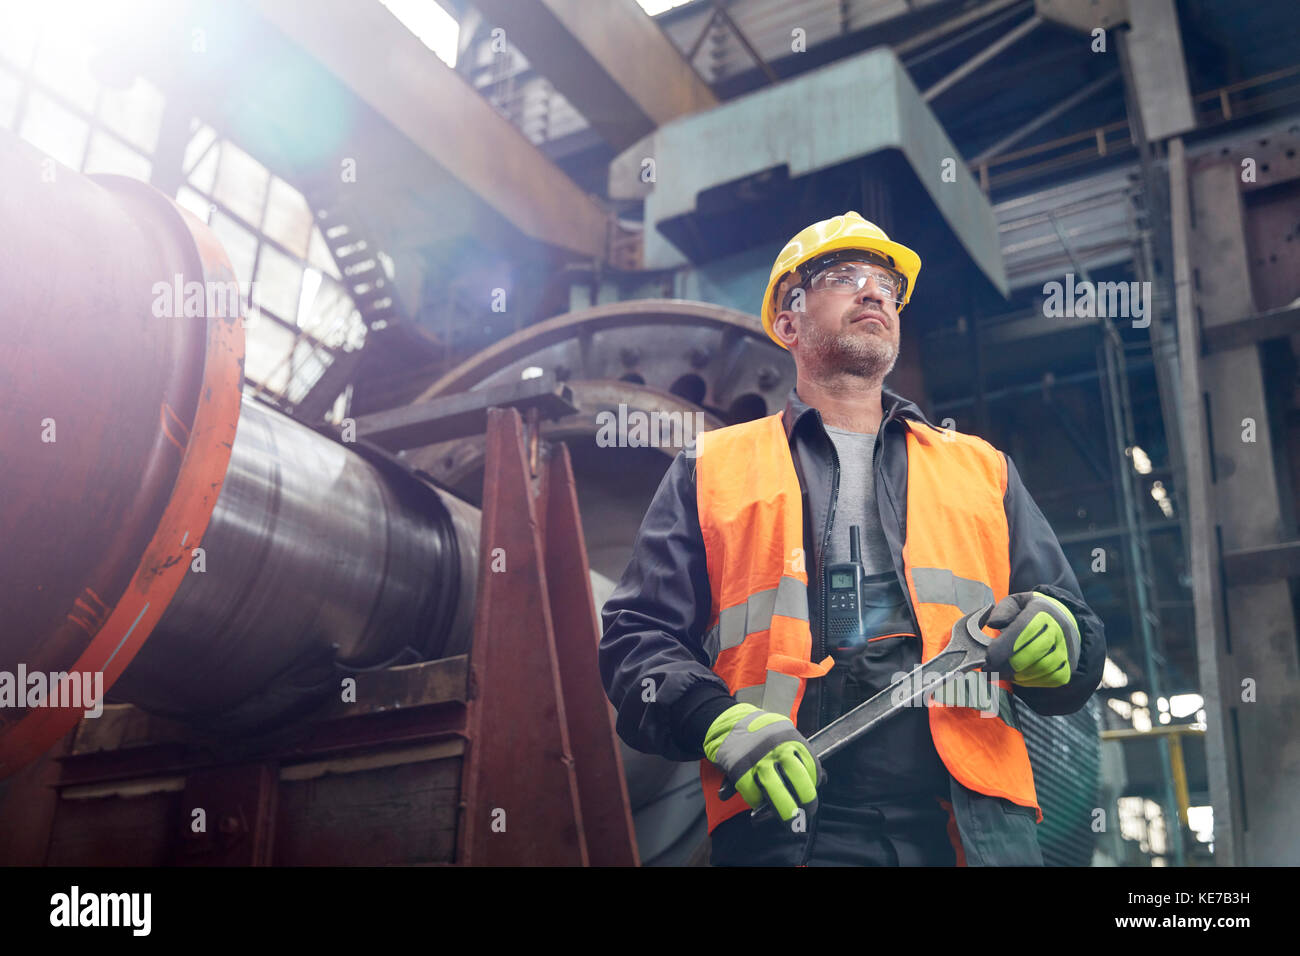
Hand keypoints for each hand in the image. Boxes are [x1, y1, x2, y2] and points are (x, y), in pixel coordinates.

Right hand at [703, 703, 824, 821]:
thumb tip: (824, 779)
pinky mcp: (739, 769)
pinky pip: (753, 794)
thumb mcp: (783, 732)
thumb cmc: (760, 731)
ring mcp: (758, 759)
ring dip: (786, 811)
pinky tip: (759, 802)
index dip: (814, 783)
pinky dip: (757, 802)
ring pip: (777, 792)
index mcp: (791, 737)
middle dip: (807, 801)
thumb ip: (800, 754)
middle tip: (807, 813)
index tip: (810, 792)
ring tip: (791, 822)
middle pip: (799, 781)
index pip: (812, 766)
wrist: (726, 721)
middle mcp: (776, 748)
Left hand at [984, 591, 1079, 687]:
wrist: (1063, 619)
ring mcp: (1066, 650)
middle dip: (1005, 664)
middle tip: (988, 669)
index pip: (1023, 630)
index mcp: (1043, 611)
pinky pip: (1048, 679)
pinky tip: (1016, 675)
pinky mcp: (1068, 667)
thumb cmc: (1032, 612)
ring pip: (1040, 669)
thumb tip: (993, 624)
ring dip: (1015, 674)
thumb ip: (1002, 610)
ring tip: (999, 672)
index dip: (1003, 647)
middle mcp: (1059, 630)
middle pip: (1031, 653)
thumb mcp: (1015, 602)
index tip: (988, 657)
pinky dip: (1029, 680)